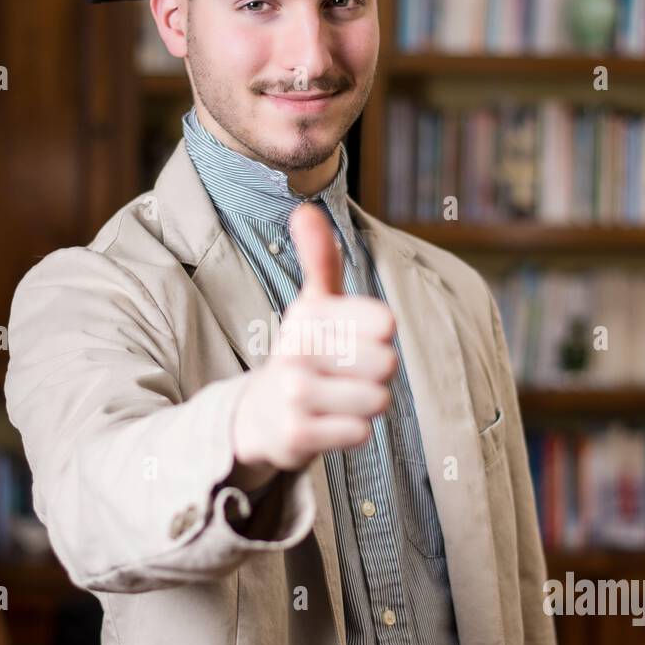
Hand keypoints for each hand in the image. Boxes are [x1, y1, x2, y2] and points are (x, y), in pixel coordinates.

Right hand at [231, 201, 397, 477]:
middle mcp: (296, 351)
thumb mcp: (310, 306)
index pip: (383, 321)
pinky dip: (351, 432)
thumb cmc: (300, 357)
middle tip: (345, 375)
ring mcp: (294, 395)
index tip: (353, 339)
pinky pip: (359, 433)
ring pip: (377, 400)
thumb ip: (319, 260)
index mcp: (308, 315)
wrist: (257, 417)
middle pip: (387, 363)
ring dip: (365, 404)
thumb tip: (304, 209)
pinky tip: (328, 423)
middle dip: (375, 374)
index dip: (379, 336)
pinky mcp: (297, 435)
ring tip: (337, 399)